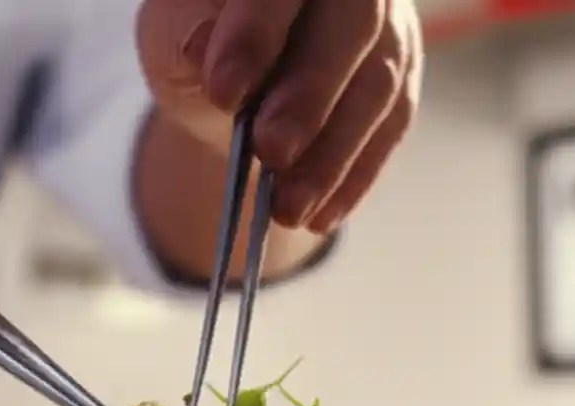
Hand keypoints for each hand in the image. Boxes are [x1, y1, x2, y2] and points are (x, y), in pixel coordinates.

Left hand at [137, 0, 422, 235]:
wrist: (239, 74)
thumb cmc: (201, 38)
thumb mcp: (171, 31)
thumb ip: (185, 32)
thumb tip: (205, 50)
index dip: (257, 30)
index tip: (224, 91)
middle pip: (353, 22)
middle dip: (309, 95)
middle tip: (268, 151)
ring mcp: (389, 21)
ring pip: (379, 83)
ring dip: (333, 153)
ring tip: (288, 206)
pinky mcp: (402, 74)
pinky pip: (392, 125)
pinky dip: (355, 175)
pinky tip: (319, 214)